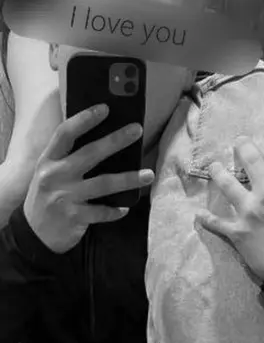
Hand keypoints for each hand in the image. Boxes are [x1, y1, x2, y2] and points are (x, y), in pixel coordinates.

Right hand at [23, 104, 153, 252]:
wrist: (34, 233)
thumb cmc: (49, 196)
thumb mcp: (50, 172)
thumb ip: (69, 157)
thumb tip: (105, 138)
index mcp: (48, 160)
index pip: (65, 134)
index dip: (84, 119)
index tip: (105, 108)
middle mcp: (55, 176)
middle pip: (90, 154)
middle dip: (116, 141)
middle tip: (137, 130)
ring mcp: (65, 197)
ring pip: (104, 183)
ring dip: (129, 179)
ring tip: (149, 174)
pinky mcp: (74, 217)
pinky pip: (102, 212)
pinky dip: (116, 210)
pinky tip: (126, 207)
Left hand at [195, 127, 263, 281]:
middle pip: (249, 160)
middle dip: (243, 146)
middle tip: (239, 141)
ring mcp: (249, 212)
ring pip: (226, 184)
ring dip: (219, 173)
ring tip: (214, 166)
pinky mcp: (237, 232)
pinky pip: (217, 223)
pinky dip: (206, 219)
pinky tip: (198, 214)